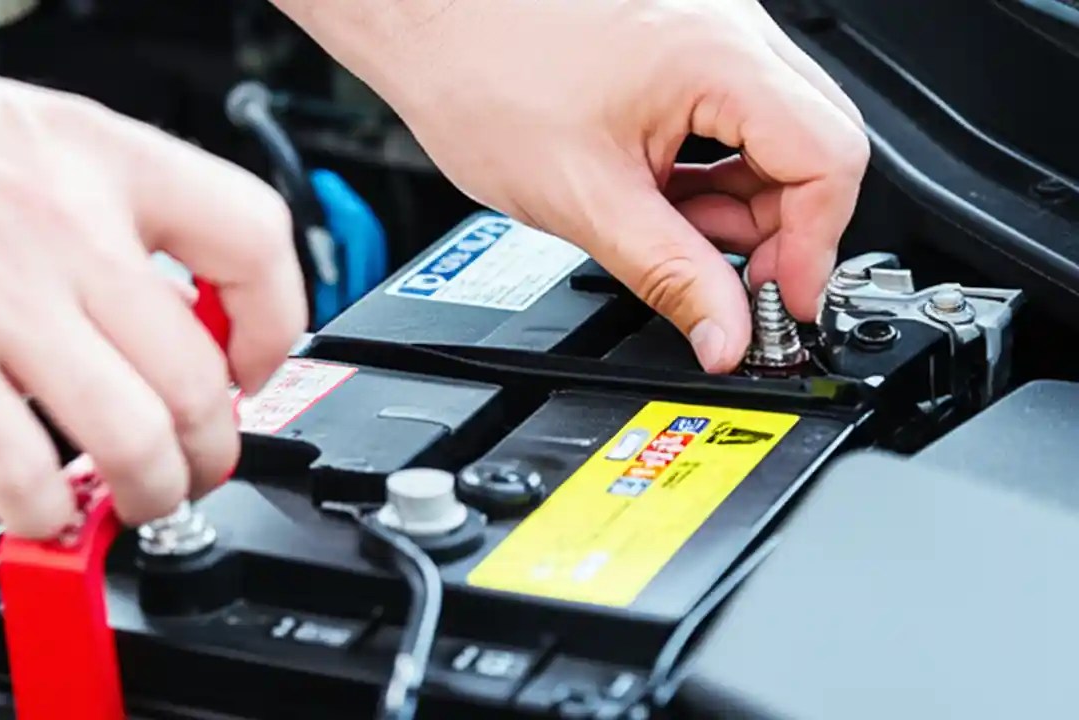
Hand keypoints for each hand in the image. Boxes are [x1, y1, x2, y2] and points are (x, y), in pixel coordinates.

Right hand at [0, 40, 305, 536]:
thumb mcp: (44, 131)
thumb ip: (127, 204)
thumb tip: (191, 289)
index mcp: (106, 161)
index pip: (253, 239)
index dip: (277, 321)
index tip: (257, 362)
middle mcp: (66, 233)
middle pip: (200, 377)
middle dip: (216, 448)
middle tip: (202, 461)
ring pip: (133, 439)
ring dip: (154, 492)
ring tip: (143, 496)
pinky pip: (19, 473)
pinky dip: (45, 513)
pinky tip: (43, 507)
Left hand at [283, 0, 867, 371]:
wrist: (425, 21)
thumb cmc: (479, 74)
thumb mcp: (585, 200)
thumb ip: (670, 274)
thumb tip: (725, 335)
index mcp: (718, 57)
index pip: (829, 162)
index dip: (814, 248)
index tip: (780, 304)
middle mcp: (729, 29)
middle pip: (814, 148)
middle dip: (779, 230)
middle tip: (731, 287)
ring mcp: (709, 31)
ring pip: (774, 137)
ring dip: (739, 205)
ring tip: (671, 236)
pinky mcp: (682, 44)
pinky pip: (733, 119)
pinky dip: (710, 173)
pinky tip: (662, 200)